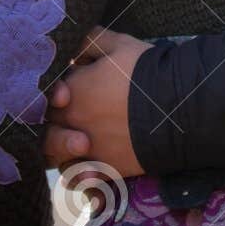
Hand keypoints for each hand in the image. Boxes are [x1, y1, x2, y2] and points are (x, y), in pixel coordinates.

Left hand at [43, 26, 149, 176]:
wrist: (176, 104)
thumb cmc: (145, 71)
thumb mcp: (120, 44)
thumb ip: (92, 41)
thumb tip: (77, 45)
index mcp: (71, 94)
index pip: (48, 101)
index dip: (58, 98)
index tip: (70, 95)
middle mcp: (72, 125)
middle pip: (51, 132)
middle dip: (61, 129)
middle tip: (79, 121)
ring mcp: (88, 151)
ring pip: (62, 161)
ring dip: (68, 157)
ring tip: (84, 152)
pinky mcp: (107, 170)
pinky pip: (86, 184)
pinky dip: (86, 183)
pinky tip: (92, 178)